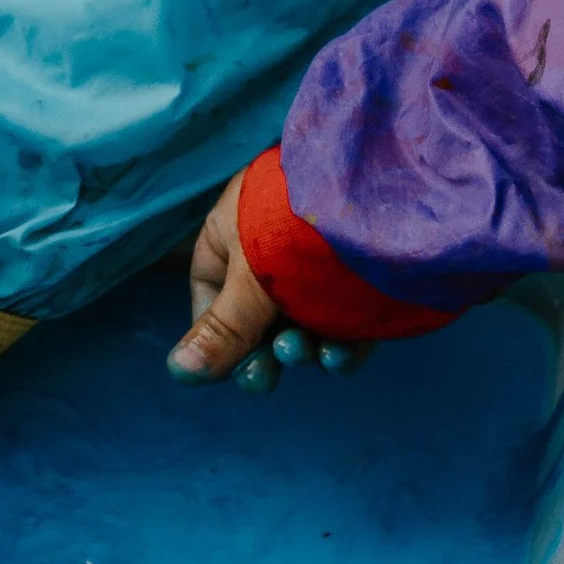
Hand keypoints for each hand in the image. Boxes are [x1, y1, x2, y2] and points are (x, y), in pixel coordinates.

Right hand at [169, 170, 367, 391]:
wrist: (384, 185)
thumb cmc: (299, 222)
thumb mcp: (253, 279)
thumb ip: (222, 329)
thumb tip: (178, 370)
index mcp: (232, 236)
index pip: (210, 297)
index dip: (216, 337)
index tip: (227, 367)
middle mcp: (273, 252)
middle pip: (257, 319)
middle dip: (261, 351)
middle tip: (264, 377)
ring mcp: (319, 268)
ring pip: (303, 326)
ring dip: (301, 351)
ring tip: (308, 354)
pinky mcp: (362, 283)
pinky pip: (344, 327)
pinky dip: (339, 348)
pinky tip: (340, 357)